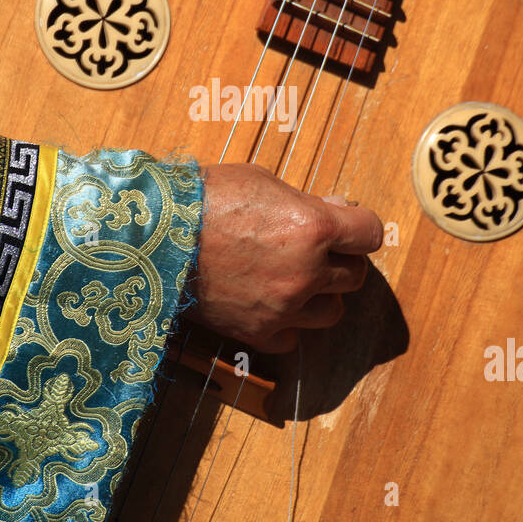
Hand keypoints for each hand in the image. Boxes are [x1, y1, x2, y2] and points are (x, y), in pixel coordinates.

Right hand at [188, 163, 382, 352]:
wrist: (152, 235)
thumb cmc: (206, 198)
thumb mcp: (263, 183)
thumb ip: (306, 201)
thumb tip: (338, 207)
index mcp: (313, 227)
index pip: (370, 234)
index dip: (359, 228)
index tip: (347, 227)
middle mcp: (306, 271)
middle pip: (355, 276)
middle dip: (340, 261)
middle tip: (317, 250)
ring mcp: (283, 306)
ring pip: (332, 312)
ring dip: (320, 296)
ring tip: (294, 278)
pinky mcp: (257, 332)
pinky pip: (294, 338)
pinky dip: (287, 323)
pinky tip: (269, 302)